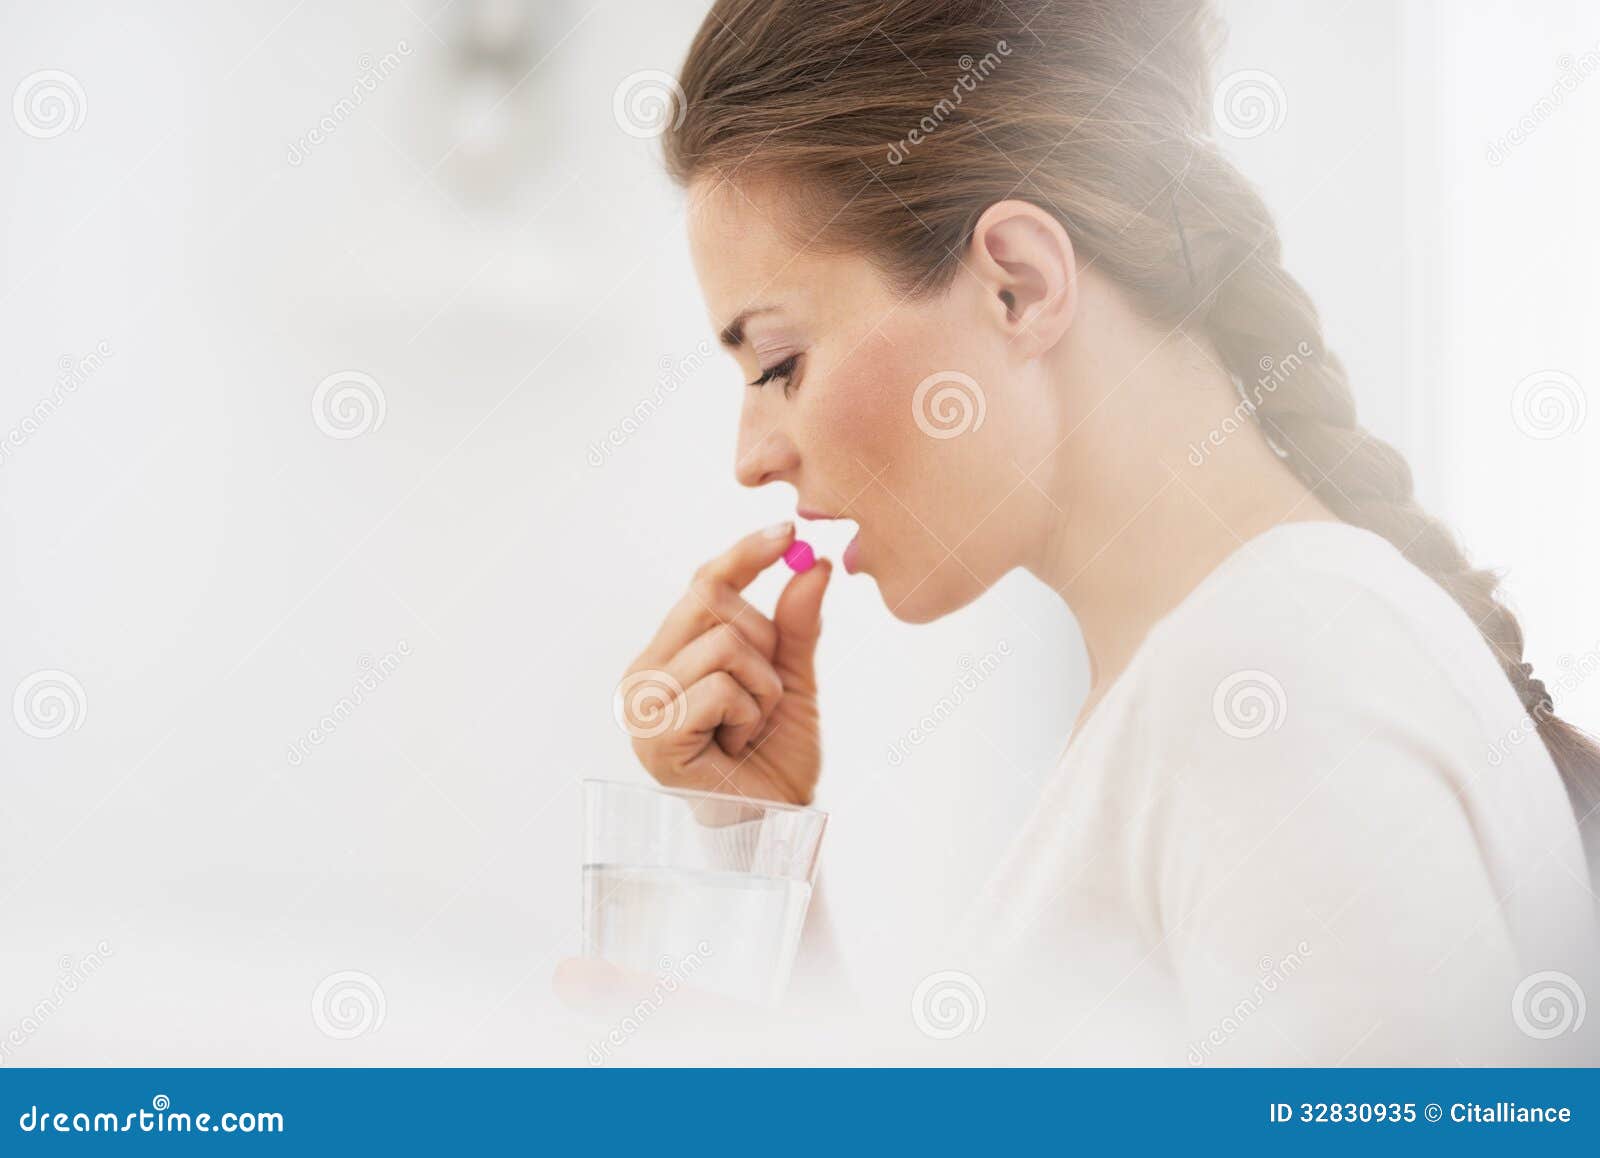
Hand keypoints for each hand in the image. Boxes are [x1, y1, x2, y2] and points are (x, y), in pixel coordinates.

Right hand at [618, 522, 830, 805]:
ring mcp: (643, 706)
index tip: (789, 531)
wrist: (775, 822)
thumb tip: (813, 562)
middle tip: (765, 694)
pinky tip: (737, 746)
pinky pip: (721, 688)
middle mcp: (644, 674)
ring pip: (724, 645)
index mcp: (668, 654)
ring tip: (750, 728)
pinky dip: (749, 715)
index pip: (703, 584)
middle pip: (712, 601)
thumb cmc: (774, 757)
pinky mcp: (655, 738)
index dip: (745, 554)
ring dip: (761, 689)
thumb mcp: (792, 679)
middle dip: (764, 641)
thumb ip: (796, 625)